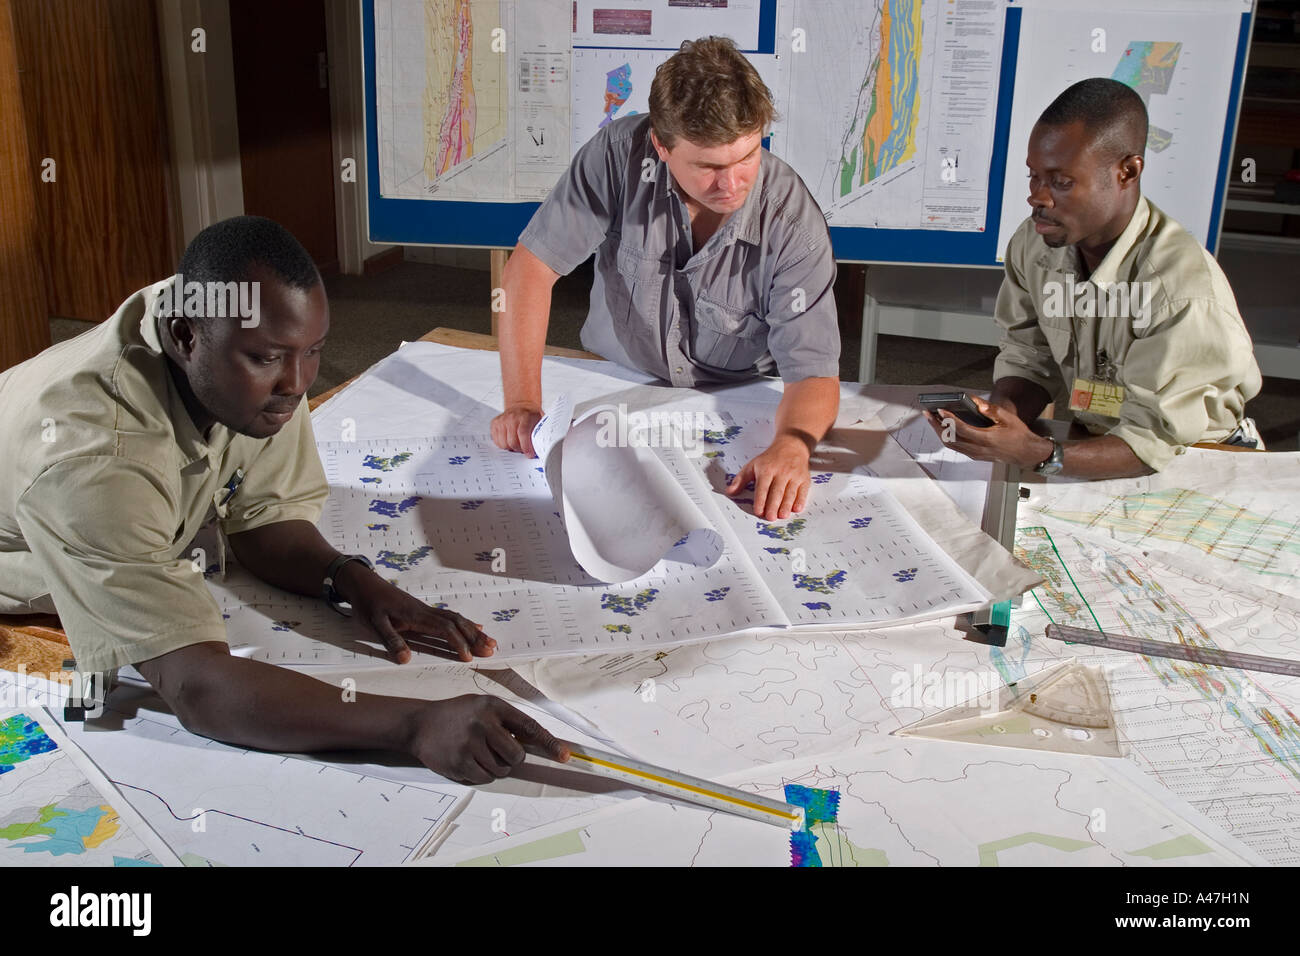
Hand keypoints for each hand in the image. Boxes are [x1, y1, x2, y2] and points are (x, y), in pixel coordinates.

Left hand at [337, 563, 495, 662]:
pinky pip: (450, 617)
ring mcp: (426, 610)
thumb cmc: (368, 603)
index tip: (468, 657)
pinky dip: (466, 623)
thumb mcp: (373, 623)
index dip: (458, 643)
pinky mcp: (424, 611)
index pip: (444, 629)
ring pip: (457, 619)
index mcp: (416, 615)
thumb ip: (390, 640)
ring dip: (474, 631)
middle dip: (475, 637)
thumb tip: (406, 659)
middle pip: (457, 623)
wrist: (364, 583)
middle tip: (491, 650)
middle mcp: (426, 611)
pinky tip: (475, 627)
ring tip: (490, 642)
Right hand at [407, 695, 569, 784]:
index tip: (564, 755)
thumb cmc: (458, 715)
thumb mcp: (482, 706)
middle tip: (501, 752)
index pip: (529, 726)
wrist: (419, 723)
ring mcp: (470, 744)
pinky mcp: (459, 763)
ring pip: (500, 769)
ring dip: (495, 767)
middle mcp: (483, 724)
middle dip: (513, 759)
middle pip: (516, 755)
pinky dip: (482, 774)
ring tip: (478, 753)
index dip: (549, 743)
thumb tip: (536, 743)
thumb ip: (507, 721)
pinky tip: (469, 761)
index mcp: (493, 706)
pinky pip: (484, 778)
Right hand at [491, 403, 542, 456]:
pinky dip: (503, 444)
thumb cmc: (531, 416)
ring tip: (517, 444)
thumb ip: (540, 435)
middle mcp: (512, 417)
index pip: (523, 433)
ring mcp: (502, 420)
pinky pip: (496, 441)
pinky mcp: (494, 424)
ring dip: (511, 448)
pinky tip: (509, 440)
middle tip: (524, 450)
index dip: (526, 446)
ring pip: (503, 443)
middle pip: (512, 441)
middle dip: (519, 449)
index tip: (530, 454)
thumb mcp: (540, 422)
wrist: (521, 406)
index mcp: (525, 416)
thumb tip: (541, 449)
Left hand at [726, 434, 811, 520]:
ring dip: (786, 505)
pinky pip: (803, 491)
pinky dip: (800, 500)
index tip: (758, 511)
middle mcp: (781, 472)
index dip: (760, 500)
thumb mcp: (752, 465)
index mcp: (766, 469)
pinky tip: (796, 509)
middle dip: (773, 505)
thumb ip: (740, 480)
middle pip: (777, 491)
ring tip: (782, 516)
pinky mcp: (804, 479)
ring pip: (790, 493)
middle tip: (770, 517)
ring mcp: (794, 475)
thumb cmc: (770, 459)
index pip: (763, 487)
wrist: (791, 446)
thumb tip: (730, 492)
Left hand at [924, 396, 1052, 469]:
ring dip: (939, 432)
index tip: (940, 410)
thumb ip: (991, 410)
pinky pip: (956, 447)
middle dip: (937, 426)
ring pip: (951, 445)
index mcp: (987, 439)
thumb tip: (976, 402)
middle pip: (951, 439)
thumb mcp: (1008, 418)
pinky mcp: (974, 455)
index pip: (962, 429)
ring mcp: (975, 454)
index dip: (949, 420)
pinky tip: (943, 428)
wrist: (1026, 453)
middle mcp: (978, 449)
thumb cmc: (1018, 435)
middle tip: (929, 414)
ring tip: (932, 419)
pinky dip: (947, 437)